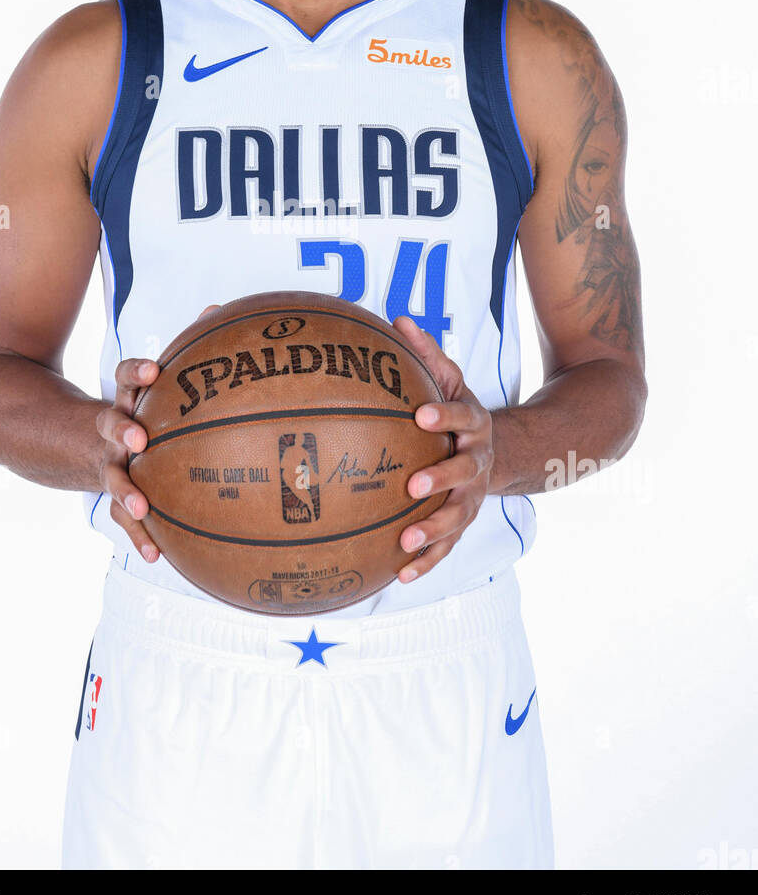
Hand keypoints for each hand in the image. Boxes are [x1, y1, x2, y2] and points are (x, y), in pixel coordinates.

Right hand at [95, 305, 222, 562]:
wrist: (56, 438)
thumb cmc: (129, 405)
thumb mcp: (145, 380)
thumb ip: (183, 347)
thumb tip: (221, 308)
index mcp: (124, 397)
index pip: (124, 377)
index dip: (135, 373)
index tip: (151, 372)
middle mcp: (110, 428)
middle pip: (111, 423)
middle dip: (123, 428)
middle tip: (138, 438)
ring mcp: (106, 462)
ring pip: (114, 476)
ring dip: (127, 492)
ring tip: (142, 508)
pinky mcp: (108, 491)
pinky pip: (123, 515)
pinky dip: (139, 536)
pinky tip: (156, 557)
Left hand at [390, 315, 493, 583]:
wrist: (497, 450)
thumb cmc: (455, 412)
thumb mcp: (448, 380)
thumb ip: (426, 354)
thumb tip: (397, 319)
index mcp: (473, 423)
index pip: (460, 416)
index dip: (443, 416)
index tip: (420, 414)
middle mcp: (478, 461)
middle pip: (464, 472)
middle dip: (441, 478)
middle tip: (413, 485)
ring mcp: (474, 496)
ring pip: (458, 516)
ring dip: (434, 530)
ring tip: (407, 540)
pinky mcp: (464, 522)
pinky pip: (447, 546)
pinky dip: (426, 561)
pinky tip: (400, 574)